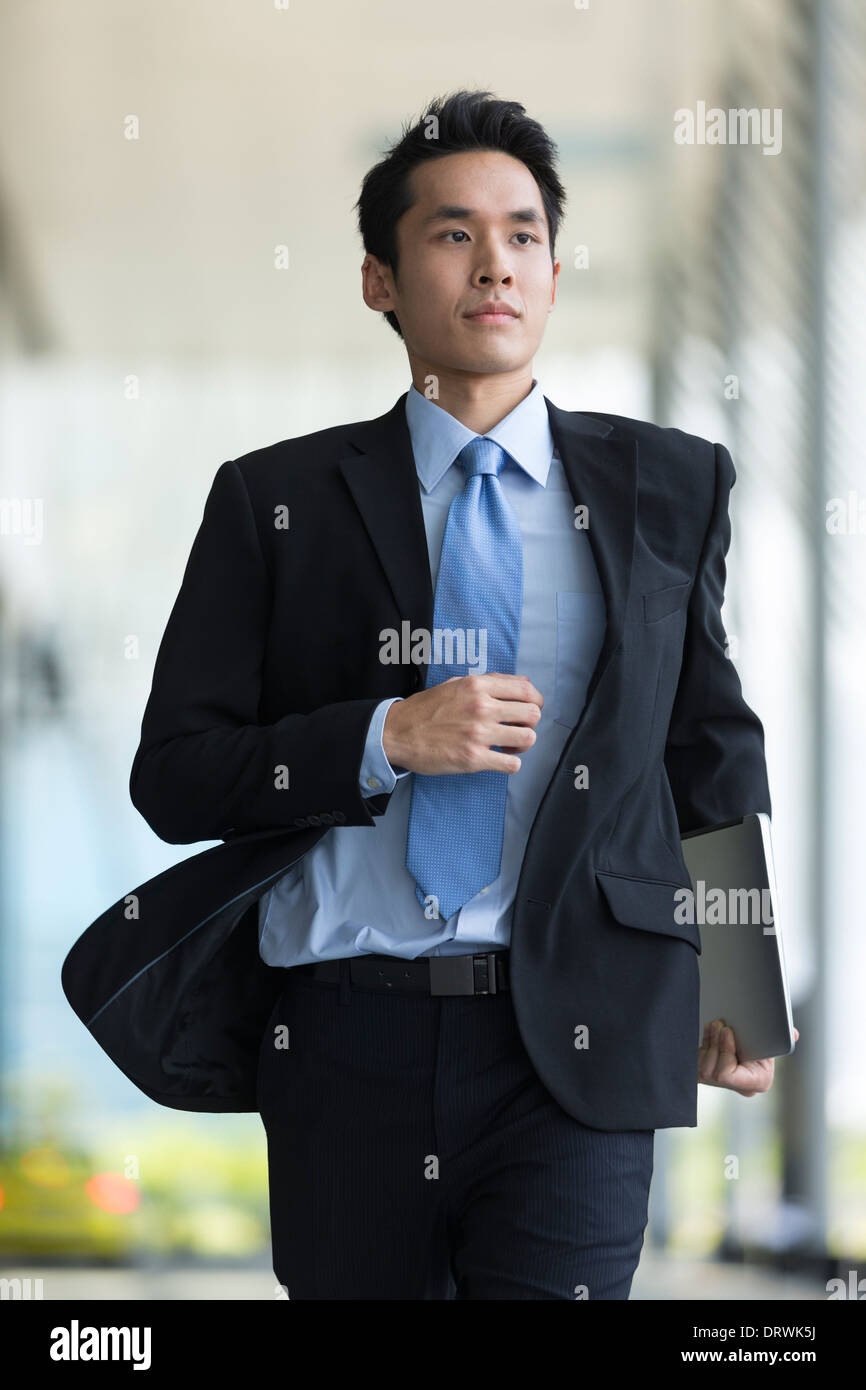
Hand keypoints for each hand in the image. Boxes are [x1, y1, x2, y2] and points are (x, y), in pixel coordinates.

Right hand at [382, 672, 543, 775]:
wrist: (397, 733)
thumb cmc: (425, 710)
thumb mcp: (456, 684)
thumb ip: (489, 682)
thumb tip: (521, 683)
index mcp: (478, 686)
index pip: (526, 689)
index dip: (536, 701)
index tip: (530, 709)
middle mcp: (481, 707)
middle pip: (532, 714)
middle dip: (530, 724)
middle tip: (518, 729)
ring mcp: (479, 734)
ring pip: (527, 738)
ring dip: (522, 745)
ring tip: (509, 746)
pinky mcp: (473, 758)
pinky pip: (511, 764)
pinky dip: (511, 764)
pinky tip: (499, 759)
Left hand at [698, 1018, 799, 1096]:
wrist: (748, 1046)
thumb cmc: (762, 1045)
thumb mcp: (772, 1042)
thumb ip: (783, 1039)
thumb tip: (793, 1034)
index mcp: (757, 1082)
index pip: (729, 1076)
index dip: (725, 1052)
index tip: (728, 1031)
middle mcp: (738, 1087)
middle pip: (715, 1070)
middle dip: (715, 1043)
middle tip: (720, 1024)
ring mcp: (719, 1084)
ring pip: (705, 1065)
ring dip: (709, 1041)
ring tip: (715, 1024)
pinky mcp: (705, 1076)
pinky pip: (699, 1061)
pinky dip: (704, 1042)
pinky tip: (711, 1030)